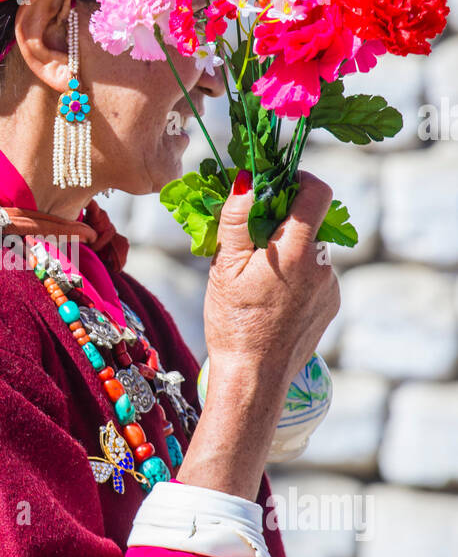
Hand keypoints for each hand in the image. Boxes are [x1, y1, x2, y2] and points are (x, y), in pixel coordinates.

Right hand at [205, 169, 339, 388]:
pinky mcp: (331, 305)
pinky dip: (296, 275)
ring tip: (256, 276)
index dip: (299, 178)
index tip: (277, 182)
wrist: (254, 378)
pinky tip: (271, 297)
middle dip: (284, 220)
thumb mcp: (225, 267)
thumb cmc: (233, 322)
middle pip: (311, 222)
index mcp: (297, 251)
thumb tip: (246, 180)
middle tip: (251, 235)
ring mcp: (331, 287)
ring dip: (289, 250)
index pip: (317, 192)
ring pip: (311, 250)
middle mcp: (323, 266)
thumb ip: (237, 219)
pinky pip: (316, 275)